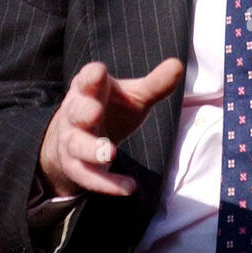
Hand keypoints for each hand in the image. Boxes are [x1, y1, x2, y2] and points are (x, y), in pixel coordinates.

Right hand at [38, 58, 183, 198]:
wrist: (81, 136)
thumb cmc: (112, 108)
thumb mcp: (134, 96)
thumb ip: (155, 84)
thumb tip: (178, 64)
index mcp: (90, 89)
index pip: (87, 79)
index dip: (92, 76)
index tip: (100, 73)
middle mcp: (76, 112)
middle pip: (77, 111)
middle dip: (85, 111)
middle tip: (95, 113)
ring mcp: (73, 140)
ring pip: (77, 145)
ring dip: (92, 149)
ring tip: (109, 153)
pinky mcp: (76, 166)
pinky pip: (89, 176)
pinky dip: (107, 183)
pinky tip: (129, 187)